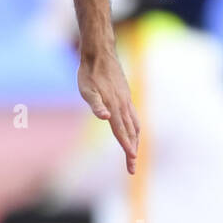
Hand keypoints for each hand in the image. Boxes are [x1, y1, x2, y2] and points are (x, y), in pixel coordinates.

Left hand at [78, 47, 139, 173]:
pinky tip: (133, 131)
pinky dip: (135, 128)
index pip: (121, 132)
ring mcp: (126, 100)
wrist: (99, 52)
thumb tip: (105, 117)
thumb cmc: (89, 72)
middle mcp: (123, 105)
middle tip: (131, 169)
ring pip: (134, 125)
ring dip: (135, 141)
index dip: (126, 147)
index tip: (131, 162)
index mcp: (114, 106)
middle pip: (130, 133)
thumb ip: (95, 104)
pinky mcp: (125, 95)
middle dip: (131, 151)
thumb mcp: (86, 89)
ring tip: (133, 154)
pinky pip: (133, 116)